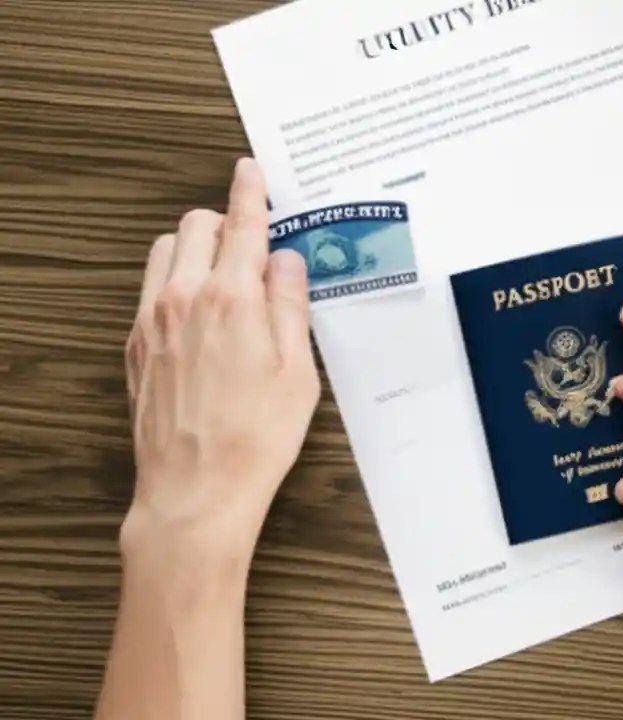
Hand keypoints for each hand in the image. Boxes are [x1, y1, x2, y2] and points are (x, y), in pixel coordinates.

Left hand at [122, 158, 318, 563]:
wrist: (196, 491)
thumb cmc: (256, 438)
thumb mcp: (298, 371)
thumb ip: (290, 305)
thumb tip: (286, 262)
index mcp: (232, 299)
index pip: (242, 224)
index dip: (250, 192)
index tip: (251, 171)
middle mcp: (184, 300)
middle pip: (196, 226)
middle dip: (225, 221)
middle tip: (254, 243)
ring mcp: (153, 322)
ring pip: (166, 252)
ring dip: (196, 248)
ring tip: (227, 277)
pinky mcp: (137, 348)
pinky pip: (152, 290)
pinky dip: (176, 282)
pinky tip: (203, 315)